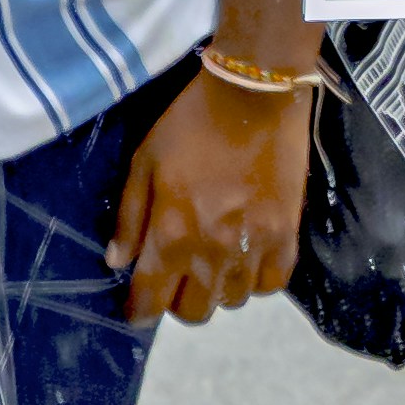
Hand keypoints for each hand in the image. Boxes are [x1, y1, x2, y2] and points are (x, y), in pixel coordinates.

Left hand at [108, 64, 312, 327]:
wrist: (255, 93)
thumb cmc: (191, 124)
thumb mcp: (145, 162)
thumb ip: (129, 218)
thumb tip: (117, 262)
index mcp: (172, 234)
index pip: (151, 299)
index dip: (139, 310)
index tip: (137, 309)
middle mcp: (213, 251)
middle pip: (194, 311)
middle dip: (179, 300)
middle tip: (176, 276)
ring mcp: (254, 246)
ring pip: (232, 301)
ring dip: (217, 288)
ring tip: (212, 260)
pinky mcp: (287, 235)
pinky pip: (270, 283)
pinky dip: (255, 279)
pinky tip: (245, 257)